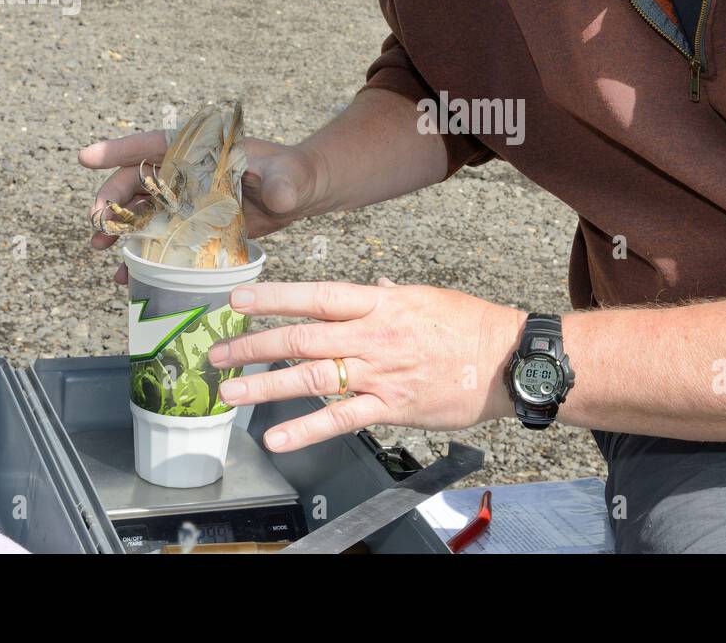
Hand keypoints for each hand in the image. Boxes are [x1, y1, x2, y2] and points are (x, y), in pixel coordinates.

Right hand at [78, 131, 329, 282]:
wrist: (302, 194)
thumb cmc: (294, 173)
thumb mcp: (288, 176)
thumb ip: (282, 184)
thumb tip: (279, 195)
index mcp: (202, 151)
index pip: (154, 144)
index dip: (119, 149)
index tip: (86, 157)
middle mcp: (187, 173)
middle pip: (138, 181)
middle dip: (112, 199)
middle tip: (96, 221)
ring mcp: (188, 201)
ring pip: (143, 211)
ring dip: (118, 228)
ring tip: (99, 246)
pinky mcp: (195, 226)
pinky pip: (161, 240)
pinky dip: (143, 256)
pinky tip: (126, 275)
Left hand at [209, 278, 526, 451]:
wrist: (507, 360)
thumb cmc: (470, 325)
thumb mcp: (425, 297)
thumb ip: (388, 296)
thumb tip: (370, 287)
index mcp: (380, 303)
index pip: (316, 297)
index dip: (273, 297)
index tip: (237, 299)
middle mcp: (373, 335)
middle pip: (302, 338)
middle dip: (253, 345)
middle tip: (217, 352)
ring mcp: (380, 373)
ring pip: (312, 377)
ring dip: (265, 385)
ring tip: (229, 392)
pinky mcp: (392, 408)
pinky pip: (341, 419)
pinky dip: (306, 429)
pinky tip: (277, 437)